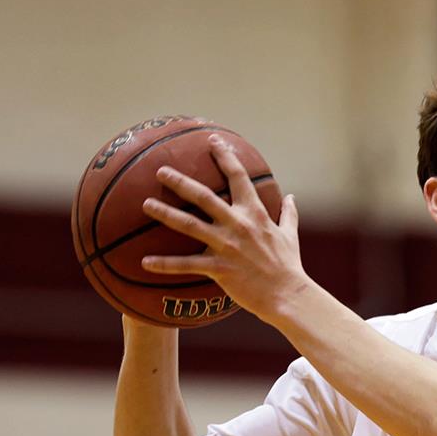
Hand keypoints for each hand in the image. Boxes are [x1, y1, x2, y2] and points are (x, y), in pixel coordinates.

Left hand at [140, 135, 312, 323]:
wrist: (288, 295)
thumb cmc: (289, 266)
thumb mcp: (290, 235)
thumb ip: (289, 214)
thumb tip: (292, 197)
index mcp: (255, 213)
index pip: (239, 177)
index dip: (225, 156)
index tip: (213, 140)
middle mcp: (238, 224)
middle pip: (204, 196)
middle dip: (181, 181)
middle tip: (161, 170)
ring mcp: (226, 246)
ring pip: (189, 225)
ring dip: (165, 214)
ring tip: (146, 204)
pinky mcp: (219, 268)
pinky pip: (186, 265)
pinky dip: (165, 264)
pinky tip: (145, 262)